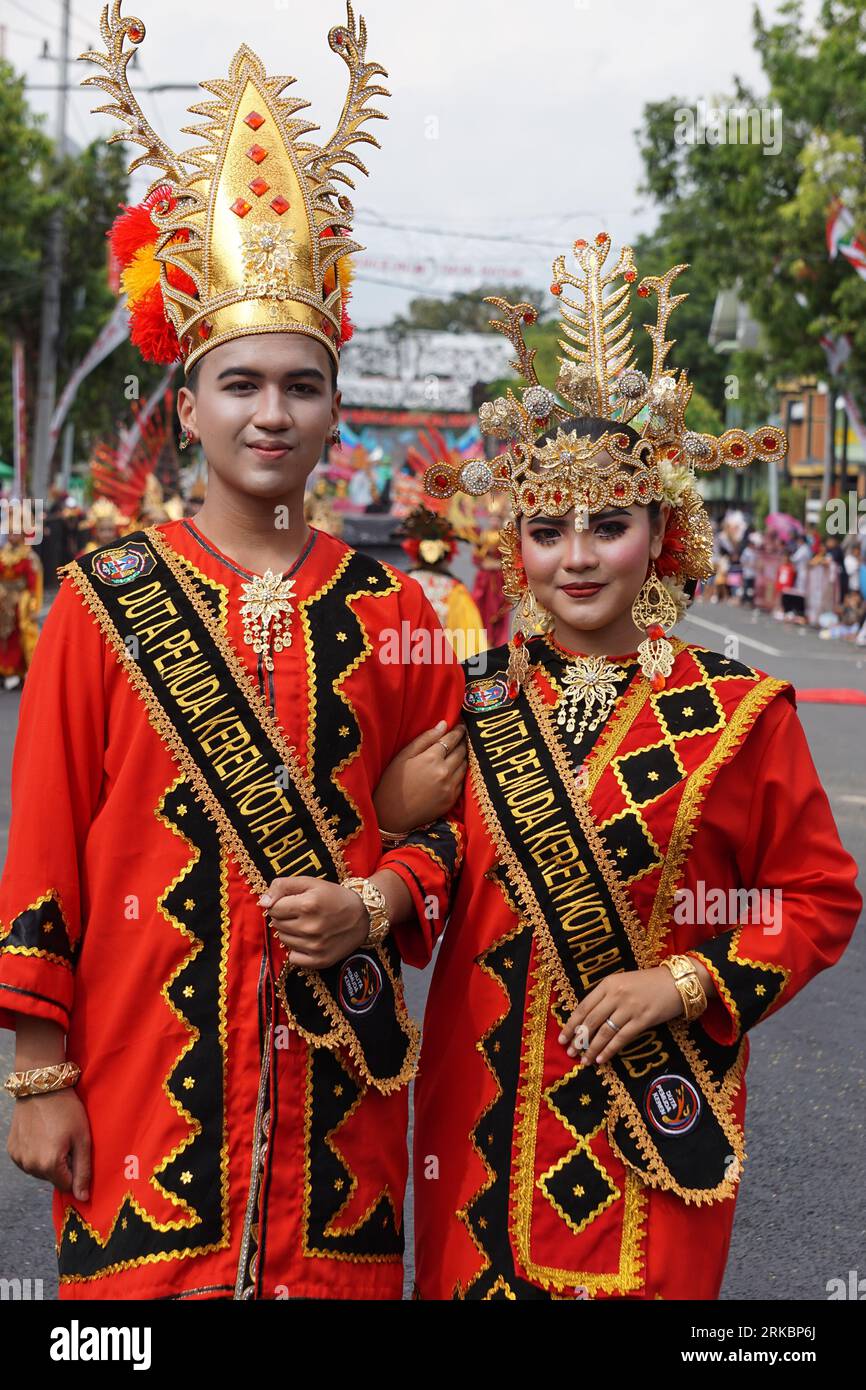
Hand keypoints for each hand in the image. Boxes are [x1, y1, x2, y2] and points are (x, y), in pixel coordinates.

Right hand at [7, 1089, 91, 1201]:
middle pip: (52, 1178)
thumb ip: (83, 1171)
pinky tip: (41, 1135)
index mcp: (49, 1165)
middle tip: (66, 1140)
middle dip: (62, 1165)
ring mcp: (18, 1159)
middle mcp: (30, 1166)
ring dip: (48, 1160)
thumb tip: (83, 1198)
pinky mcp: (12, 1150)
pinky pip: (28, 1161)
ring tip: (54, 1135)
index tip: (78, 1152)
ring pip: (39, 1171)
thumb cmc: (67, 1110)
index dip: (76, 1171)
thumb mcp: (82, 1138)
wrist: (42, 1087)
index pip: (67, 1186)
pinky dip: (36, 1153)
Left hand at [261, 877, 368, 969]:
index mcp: (308, 905)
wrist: (363, 916)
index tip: (293, 903)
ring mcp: (315, 946)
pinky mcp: (320, 960)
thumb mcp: (310, 882)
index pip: (273, 908)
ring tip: (306, 925)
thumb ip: (283, 886)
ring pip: (283, 940)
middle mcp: (311, 927)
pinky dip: (297, 950)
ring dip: (290, 932)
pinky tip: (308, 940)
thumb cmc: (334, 897)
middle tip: (301, 914)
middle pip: (277, 925)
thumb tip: (263, 902)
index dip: (280, 904)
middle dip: (284, 917)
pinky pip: (293, 958)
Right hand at [372, 720, 466, 833]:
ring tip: (459, 751)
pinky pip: (462, 781)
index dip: (458, 731)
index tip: (461, 725)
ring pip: (464, 765)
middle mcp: (444, 772)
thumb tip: (443, 724)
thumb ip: (425, 739)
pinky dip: (460, 773)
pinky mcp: (451, 800)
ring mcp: (450, 787)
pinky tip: (454, 770)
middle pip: (461, 751)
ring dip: (463, 757)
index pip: (451, 739)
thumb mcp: (403, 756)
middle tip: (462, 736)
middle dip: (463, 742)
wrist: (391, 815)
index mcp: (431, 758)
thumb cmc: (393, 782)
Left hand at [558, 967, 684, 1067]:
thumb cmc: (649, 983)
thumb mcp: (623, 982)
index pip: (584, 1006)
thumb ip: (606, 996)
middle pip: (591, 1020)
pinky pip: (622, 1038)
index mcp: (608, 983)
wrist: (678, 982)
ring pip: (605, 1031)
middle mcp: (616, 994)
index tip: (562, 1038)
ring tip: (584, 1060)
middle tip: (569, 1052)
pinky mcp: (643, 1020)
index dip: (571, 1024)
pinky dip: (610, 1050)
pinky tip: (602, 1059)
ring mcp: (630, 1007)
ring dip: (592, 1048)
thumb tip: (588, 1019)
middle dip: (578, 1038)